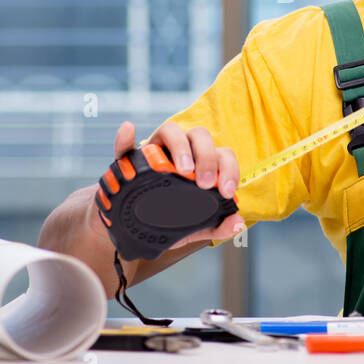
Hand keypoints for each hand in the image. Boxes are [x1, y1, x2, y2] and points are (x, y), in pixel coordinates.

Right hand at [107, 120, 245, 251]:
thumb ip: (217, 226)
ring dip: (180, 145)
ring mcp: (155, 152)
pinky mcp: (129, 160)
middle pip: (199, 136)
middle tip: (205, 182)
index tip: (227, 191)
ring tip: (183, 169)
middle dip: (207, 156)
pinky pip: (125, 146)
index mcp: (201, 164)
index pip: (221, 154)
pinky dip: (126, 137)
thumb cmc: (169, 222)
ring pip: (171, 131)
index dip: (229, 168)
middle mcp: (181, 152)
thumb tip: (238, 221)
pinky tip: (129, 130)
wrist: (134, 232)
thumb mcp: (194, 228)